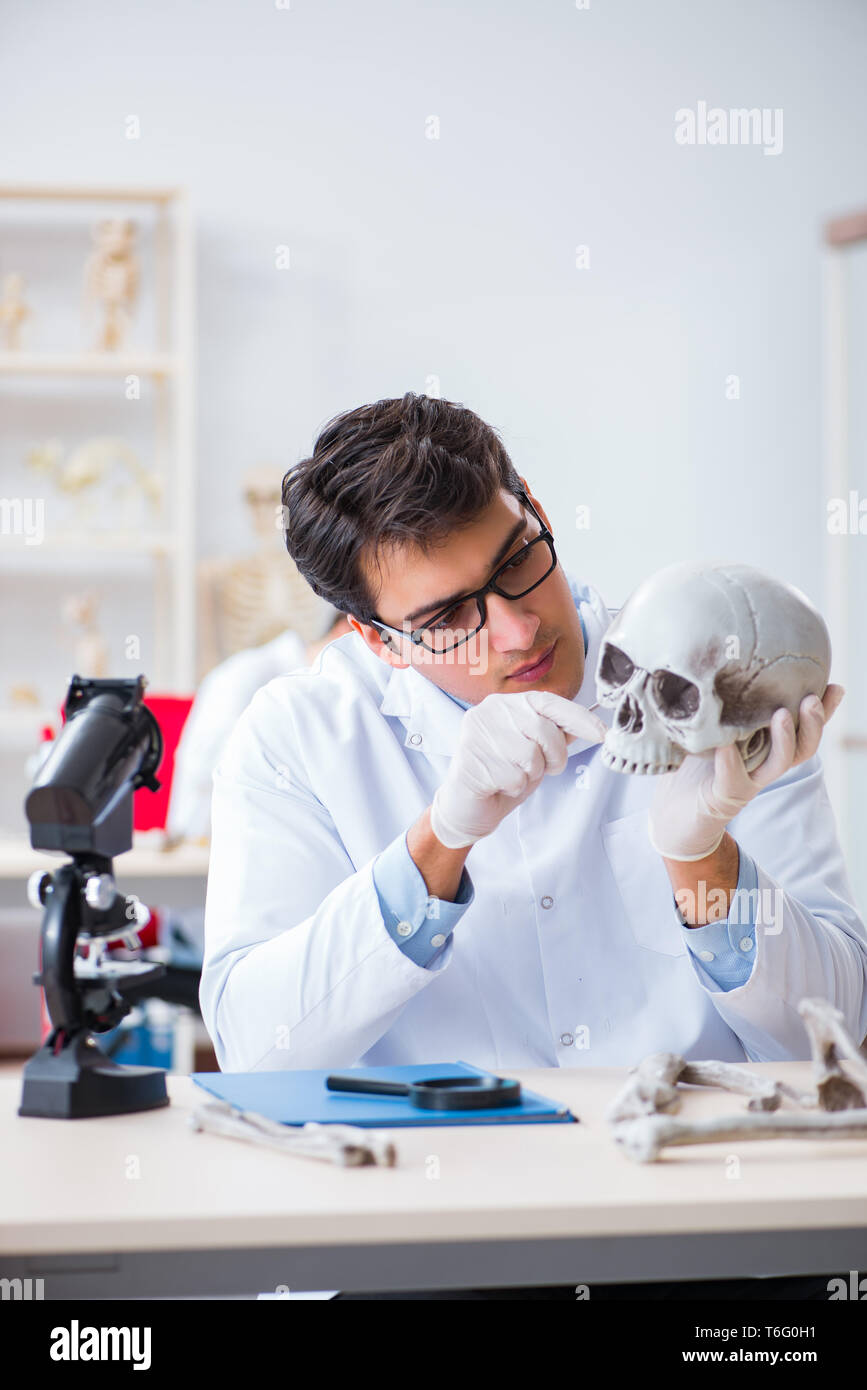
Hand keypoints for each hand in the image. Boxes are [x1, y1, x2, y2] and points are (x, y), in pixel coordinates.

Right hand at [429, 690, 606, 848]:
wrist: (467, 807)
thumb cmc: (503, 775)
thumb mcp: (535, 751)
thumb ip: (555, 735)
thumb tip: (591, 726)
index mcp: (506, 704)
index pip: (549, 702)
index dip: (579, 718)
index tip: (603, 733)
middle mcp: (489, 711)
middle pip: (544, 730)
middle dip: (553, 757)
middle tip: (541, 769)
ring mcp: (478, 733)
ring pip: (530, 756)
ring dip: (530, 775)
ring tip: (512, 775)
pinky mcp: (471, 759)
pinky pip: (514, 777)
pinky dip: (513, 788)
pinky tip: (498, 785)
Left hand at [647, 685, 844, 861]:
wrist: (675, 811)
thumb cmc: (696, 763)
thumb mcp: (713, 728)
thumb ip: (726, 705)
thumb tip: (726, 663)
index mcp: (768, 747)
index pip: (803, 728)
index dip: (824, 711)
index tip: (834, 686)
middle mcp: (764, 765)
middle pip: (802, 747)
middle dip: (813, 723)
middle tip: (811, 698)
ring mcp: (748, 782)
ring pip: (778, 764)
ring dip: (783, 739)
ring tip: (781, 715)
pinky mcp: (724, 796)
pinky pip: (733, 779)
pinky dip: (730, 762)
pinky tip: (726, 748)